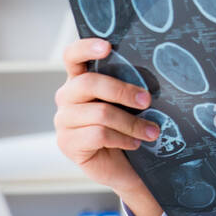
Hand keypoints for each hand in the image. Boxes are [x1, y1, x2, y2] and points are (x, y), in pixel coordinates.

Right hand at [55, 38, 162, 215]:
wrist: (126, 168)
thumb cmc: (129, 129)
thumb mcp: (130, 104)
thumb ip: (129, 87)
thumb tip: (152, 77)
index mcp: (80, 80)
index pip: (72, 56)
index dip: (86, 48)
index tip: (107, 47)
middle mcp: (67, 97)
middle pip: (89, 84)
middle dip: (123, 91)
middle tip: (147, 100)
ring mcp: (64, 121)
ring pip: (100, 113)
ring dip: (131, 123)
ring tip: (151, 132)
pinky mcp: (67, 144)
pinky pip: (98, 135)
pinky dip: (123, 139)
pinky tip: (134, 144)